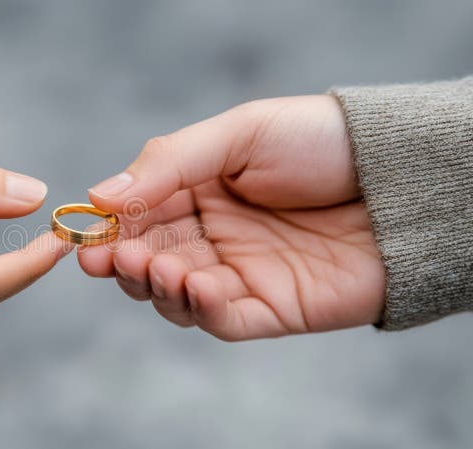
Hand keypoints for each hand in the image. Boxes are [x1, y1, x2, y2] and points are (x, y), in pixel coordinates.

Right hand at [79, 95, 385, 339]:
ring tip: (158, 267)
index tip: (86, 239)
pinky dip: (199, 310)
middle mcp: (213, 236)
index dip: (109, 231)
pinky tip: (195, 286)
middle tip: (109, 260)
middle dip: (124, 264)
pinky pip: (221, 319)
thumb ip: (170, 164)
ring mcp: (240, 274)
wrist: (399, 178)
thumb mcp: (240, 134)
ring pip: (175, 297)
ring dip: (155, 287)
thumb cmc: (320, 142)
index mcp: (199, 191)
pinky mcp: (270, 308)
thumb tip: (99, 196)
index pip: (139, 217)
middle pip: (148, 262)